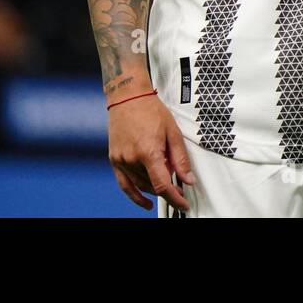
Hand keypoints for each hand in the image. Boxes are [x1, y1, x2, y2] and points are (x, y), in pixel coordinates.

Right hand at [108, 92, 194, 211]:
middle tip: (179, 185)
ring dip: (154, 188)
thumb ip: (181, 159)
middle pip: (152, 186)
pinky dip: (134, 195)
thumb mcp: (173, 132)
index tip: (183, 204)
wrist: (128, 97)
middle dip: (168, 189)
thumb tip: (188, 180)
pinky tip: (144, 201)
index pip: (163, 186)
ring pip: (140, 185)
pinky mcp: (114, 159)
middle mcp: (132, 159)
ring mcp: (121, 160)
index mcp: (149, 152)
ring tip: (166, 180)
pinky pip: (124, 184)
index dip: (175, 199)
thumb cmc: (151, 110)